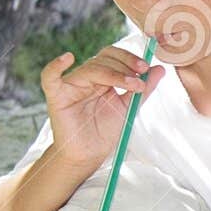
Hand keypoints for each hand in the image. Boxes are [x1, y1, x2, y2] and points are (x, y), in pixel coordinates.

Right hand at [41, 46, 162, 167]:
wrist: (90, 153)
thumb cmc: (106, 130)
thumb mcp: (129, 107)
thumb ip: (143, 89)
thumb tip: (160, 68)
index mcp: (101, 77)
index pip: (113, 56)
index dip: (129, 58)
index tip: (146, 68)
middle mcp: (85, 77)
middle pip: (103, 59)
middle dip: (125, 65)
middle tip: (141, 75)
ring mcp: (70, 85)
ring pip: (90, 69)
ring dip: (114, 73)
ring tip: (132, 85)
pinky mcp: (56, 96)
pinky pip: (49, 77)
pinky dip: (55, 66)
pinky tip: (66, 57)